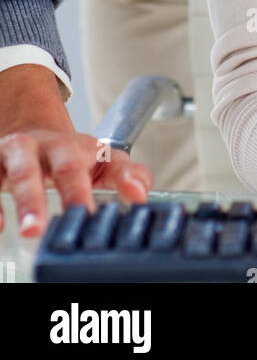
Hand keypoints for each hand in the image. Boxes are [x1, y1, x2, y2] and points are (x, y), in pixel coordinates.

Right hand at [0, 128, 151, 239]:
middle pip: (33, 168)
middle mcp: (35, 148)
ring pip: (9, 172)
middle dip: (33, 198)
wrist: (35, 130)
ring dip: (15, 200)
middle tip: (38, 230)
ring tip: (22, 229)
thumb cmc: (72, 154)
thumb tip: (140, 195)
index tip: (84, 216)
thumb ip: (127, 175)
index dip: (78, 192)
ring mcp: (10, 155)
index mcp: (67, 147)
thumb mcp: (104, 159)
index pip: (73, 167)